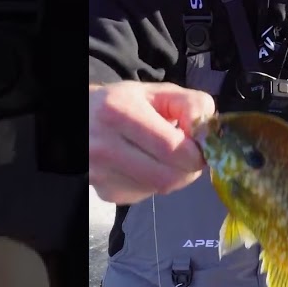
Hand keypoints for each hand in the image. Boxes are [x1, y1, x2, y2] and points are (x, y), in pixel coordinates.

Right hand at [88, 81, 214, 204]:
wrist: (81, 122)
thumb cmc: (125, 103)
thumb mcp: (158, 91)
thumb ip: (191, 105)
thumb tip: (206, 134)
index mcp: (120, 112)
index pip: (173, 148)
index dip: (196, 152)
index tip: (200, 144)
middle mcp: (105, 146)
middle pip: (168, 177)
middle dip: (189, 169)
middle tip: (189, 156)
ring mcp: (102, 174)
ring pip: (159, 189)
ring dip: (173, 176)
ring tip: (163, 156)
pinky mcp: (106, 193)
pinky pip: (146, 195)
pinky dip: (155, 183)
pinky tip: (145, 165)